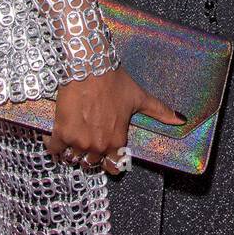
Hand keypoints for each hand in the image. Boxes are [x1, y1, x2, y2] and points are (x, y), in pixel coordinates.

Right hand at [42, 67, 184, 175]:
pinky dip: (53, 146)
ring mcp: (78, 140)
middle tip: (87, 141)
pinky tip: (55, 138)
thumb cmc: (115, 82)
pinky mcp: (61, 132)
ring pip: (72, 158)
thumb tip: (180, 120)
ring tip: (72, 139)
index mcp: (117, 140)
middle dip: (89, 155)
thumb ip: (159, 111)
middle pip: (90, 163)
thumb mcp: (139, 98)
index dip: (109, 163)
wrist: (90, 67)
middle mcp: (98, 145)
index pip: (113, 166)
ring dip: (71, 152)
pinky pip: (54, 149)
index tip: (104, 157)